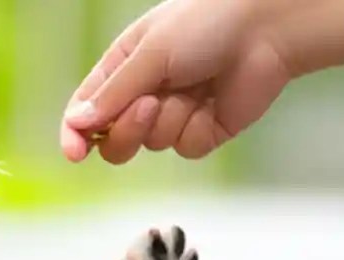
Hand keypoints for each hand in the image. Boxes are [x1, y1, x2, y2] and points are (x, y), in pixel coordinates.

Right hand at [60, 0, 291, 163]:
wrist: (269, 28)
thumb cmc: (207, 23)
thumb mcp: (150, 53)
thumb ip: (112, 93)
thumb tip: (76, 124)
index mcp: (124, 66)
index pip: (85, 109)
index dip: (76, 134)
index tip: (74, 153)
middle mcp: (145, 92)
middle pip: (113, 139)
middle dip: (128, 130)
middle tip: (150, 105)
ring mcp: (175, 113)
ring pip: (151, 144)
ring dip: (169, 120)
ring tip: (193, 89)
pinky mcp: (204, 130)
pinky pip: (185, 147)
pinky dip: (196, 128)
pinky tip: (212, 101)